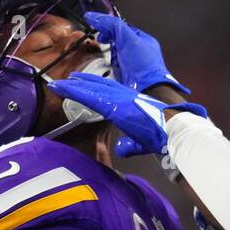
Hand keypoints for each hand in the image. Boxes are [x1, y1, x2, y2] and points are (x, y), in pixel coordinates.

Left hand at [48, 73, 206, 156]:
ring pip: (90, 88)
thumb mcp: (142, 139)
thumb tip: (122, 150)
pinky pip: (88, 96)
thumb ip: (130, 144)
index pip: (109, 92)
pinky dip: (74, 91)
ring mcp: (118, 99)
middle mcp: (124, 96)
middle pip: (98, 86)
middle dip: (82, 82)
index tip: (83, 84)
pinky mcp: (113, 105)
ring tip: (58, 83)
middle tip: (67, 80)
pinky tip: (62, 88)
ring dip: (73, 86)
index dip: (95, 87)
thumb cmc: (162, 134)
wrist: (171, 130)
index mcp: (131, 102)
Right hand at [82, 11, 188, 93]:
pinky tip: (107, 72)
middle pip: (117, 45)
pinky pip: (113, 73)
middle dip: (108, 45)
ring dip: (108, 60)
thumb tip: (93, 17)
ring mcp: (134, 69)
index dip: (110, 29)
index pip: (123, 30)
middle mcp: (140, 55)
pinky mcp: (127, 81)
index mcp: (144, 42)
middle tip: (102, 45)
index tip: (100, 31)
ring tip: (107, 61)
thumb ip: (112, 25)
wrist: (148, 91)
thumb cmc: (144, 65)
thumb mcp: (127, 37)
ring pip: (114, 59)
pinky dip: (108, 72)